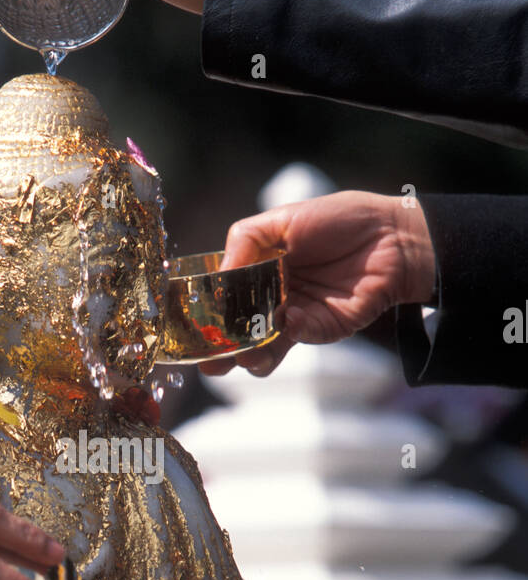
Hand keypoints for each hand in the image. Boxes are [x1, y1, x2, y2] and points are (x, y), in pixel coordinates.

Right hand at [200, 192, 436, 378]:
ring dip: (246, 356)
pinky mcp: (319, 330)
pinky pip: (292, 339)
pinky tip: (286, 320)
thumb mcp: (281, 220)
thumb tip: (220, 278)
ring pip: (260, 348)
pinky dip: (283, 334)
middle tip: (206, 360)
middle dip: (219, 349)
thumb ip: (245, 242)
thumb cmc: (338, 220)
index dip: (204, 313)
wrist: (392, 237)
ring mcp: (293, 318)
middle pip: (235, 332)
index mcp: (256, 271)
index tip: (187, 325)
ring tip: (238, 356)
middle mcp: (270, 298)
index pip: (222, 297)